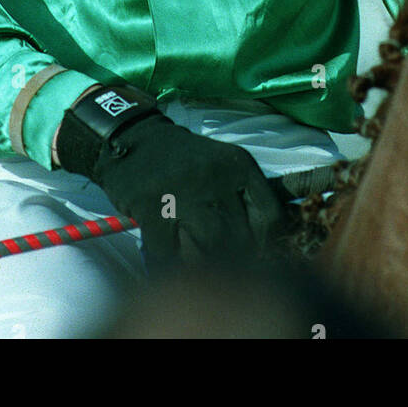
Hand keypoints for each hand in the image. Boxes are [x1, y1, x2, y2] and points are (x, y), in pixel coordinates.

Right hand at [89, 113, 285, 273]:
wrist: (136, 138)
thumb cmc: (187, 161)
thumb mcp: (225, 164)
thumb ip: (247, 197)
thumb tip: (271, 242)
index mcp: (239, 165)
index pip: (270, 217)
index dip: (267, 245)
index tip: (257, 255)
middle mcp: (215, 176)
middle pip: (240, 238)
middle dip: (236, 258)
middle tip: (226, 266)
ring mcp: (181, 191)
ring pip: (208, 247)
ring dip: (204, 263)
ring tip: (199, 268)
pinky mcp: (150, 207)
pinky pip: (167, 253)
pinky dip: (169, 265)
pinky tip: (169, 264)